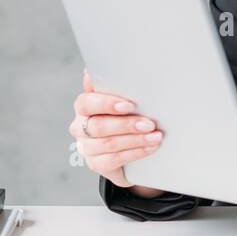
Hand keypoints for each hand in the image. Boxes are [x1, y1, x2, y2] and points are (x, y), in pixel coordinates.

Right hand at [70, 69, 167, 197]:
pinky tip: (150, 147)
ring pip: (108, 144)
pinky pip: (114, 159)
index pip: (86, 103)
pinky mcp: (96, 164)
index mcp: (84, 107)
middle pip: (98, 126)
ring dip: (136, 140)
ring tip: (156, 136)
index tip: (130, 105)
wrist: (130, 147)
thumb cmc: (125, 116)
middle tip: (149, 123)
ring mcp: (86, 147)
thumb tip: (93, 72)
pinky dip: (135, 153)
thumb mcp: (122, 100)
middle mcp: (80, 127)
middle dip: (127, 124)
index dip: (107, 104)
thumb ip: (114, 86)